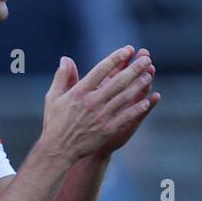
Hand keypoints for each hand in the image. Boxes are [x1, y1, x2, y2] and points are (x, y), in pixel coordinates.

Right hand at [41, 46, 159, 166]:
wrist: (58, 150)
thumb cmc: (55, 123)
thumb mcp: (53, 97)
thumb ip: (62, 77)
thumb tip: (66, 59)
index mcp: (79, 92)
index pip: (101, 70)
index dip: (115, 58)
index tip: (127, 50)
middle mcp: (92, 102)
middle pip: (117, 81)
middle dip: (133, 69)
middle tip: (146, 59)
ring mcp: (100, 116)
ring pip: (124, 97)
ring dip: (138, 85)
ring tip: (148, 75)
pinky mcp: (106, 129)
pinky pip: (125, 116)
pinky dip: (136, 109)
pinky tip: (146, 101)